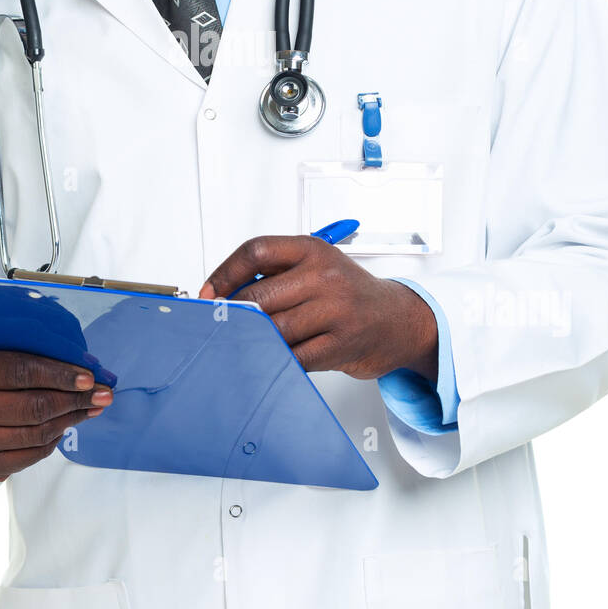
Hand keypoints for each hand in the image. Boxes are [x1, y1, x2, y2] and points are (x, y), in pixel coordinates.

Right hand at [0, 341, 112, 482]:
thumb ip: (19, 347)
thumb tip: (74, 354)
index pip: (19, 371)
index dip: (58, 374)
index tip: (89, 376)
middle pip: (32, 407)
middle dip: (75, 399)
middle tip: (103, 393)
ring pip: (36, 434)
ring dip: (71, 419)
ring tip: (91, 407)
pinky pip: (31, 456)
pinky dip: (55, 439)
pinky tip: (67, 424)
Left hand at [199, 235, 437, 380]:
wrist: (397, 320)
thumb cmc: (348, 293)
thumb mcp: (317, 266)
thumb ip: (276, 273)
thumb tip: (222, 292)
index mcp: (313, 249)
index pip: (256, 251)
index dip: (224, 273)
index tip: (209, 293)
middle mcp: (324, 275)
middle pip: (258, 295)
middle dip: (233, 314)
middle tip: (219, 325)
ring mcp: (335, 310)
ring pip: (273, 329)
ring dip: (252, 339)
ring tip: (243, 343)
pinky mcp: (340, 344)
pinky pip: (293, 355)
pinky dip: (275, 359)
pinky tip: (270, 357)